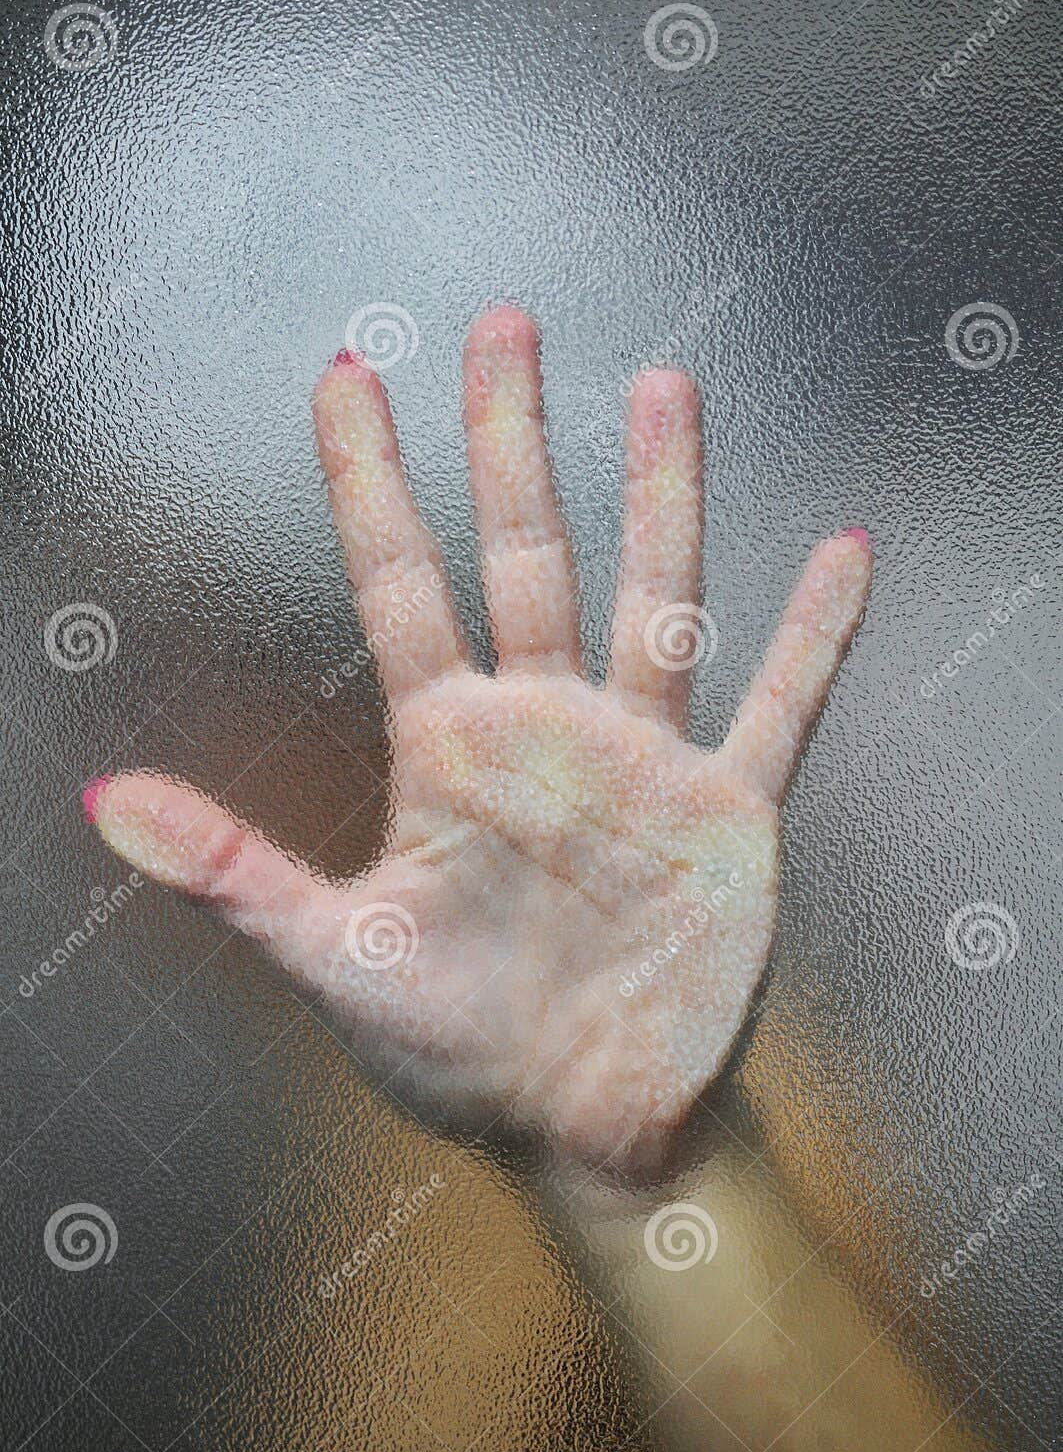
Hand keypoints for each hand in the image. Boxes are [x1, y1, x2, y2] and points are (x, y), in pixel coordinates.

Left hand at [87, 308, 870, 1176]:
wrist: (585, 1129)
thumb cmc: (456, 1051)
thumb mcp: (334, 956)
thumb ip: (229, 870)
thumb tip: (98, 802)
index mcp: (447, 748)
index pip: (396, 580)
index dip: (367, 477)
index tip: (345, 369)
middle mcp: (544, 730)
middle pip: (526, 552)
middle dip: (510, 438)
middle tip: (502, 322)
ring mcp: (642, 763)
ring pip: (657, 597)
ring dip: (662, 494)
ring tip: (661, 383)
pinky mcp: (727, 816)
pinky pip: (779, 708)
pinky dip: (815, 638)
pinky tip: (845, 553)